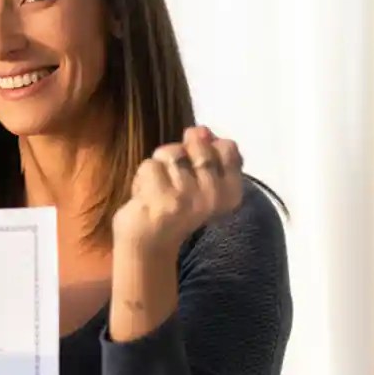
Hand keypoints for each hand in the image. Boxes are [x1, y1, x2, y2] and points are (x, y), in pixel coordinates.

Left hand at [112, 126, 244, 254]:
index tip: (193, 170)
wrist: (148, 245)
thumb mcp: (199, 181)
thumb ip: (206, 152)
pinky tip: (145, 199)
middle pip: (197, 143)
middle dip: (177, 156)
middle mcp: (216, 195)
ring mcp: (191, 197)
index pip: (227, 147)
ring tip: (158, 191)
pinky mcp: (165, 199)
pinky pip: (149, 166)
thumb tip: (200, 129)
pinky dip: (142, 179)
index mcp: (231, 192)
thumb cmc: (174, 210)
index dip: (204, 149)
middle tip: (172, 184)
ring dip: (157, 168)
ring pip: (170, 152)